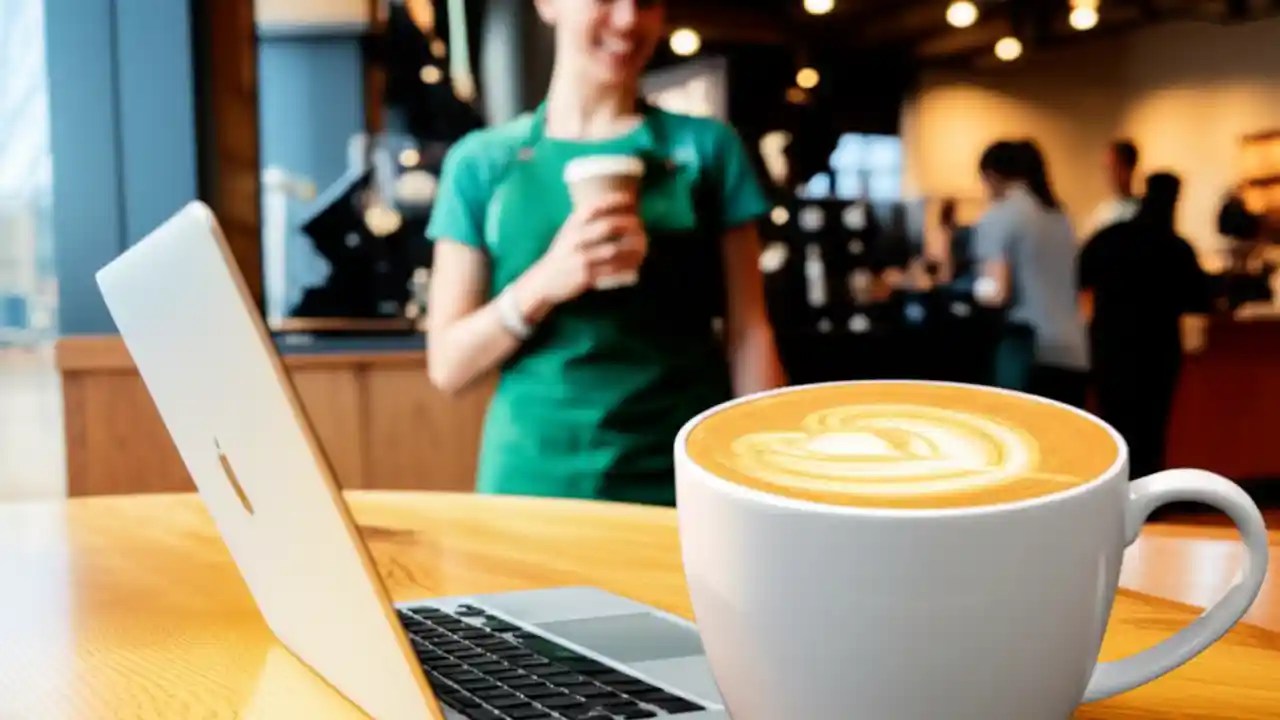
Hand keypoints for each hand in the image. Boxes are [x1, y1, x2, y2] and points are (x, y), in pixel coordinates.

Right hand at [525, 193, 648, 305]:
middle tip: (640, 224)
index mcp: (571, 225)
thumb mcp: (568, 232)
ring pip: (614, 250)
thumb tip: (613, 208)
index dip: (613, 201)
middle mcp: (575, 239)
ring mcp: (581, 258)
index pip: (594, 207)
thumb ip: (585, 221)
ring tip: (644, 245)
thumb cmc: (562, 254)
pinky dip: (627, 268)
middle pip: (608, 226)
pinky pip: (612, 271)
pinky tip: (636, 266)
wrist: (544, 281)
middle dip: (628, 224)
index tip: (630, 199)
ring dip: (632, 247)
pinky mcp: (586, 276)